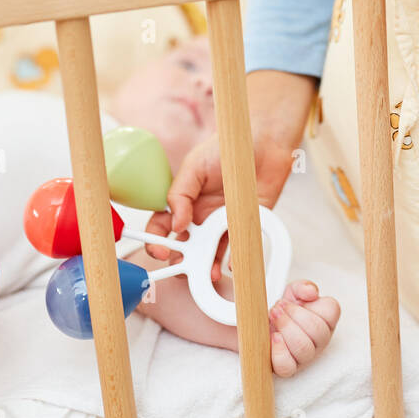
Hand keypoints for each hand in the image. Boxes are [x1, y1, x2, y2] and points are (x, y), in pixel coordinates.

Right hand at [144, 125, 296, 282]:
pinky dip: (232, 260)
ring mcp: (220, 222)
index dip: (156, 241)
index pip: (162, 226)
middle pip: (184, 246)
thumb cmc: (225, 149)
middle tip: (181, 269)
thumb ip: (180, 193)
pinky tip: (229, 266)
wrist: (262, 142)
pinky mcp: (243, 225)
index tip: (159, 250)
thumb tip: (175, 224)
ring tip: (206, 275)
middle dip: (179, 261)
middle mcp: (200, 215)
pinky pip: (235, 247)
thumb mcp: (194, 167)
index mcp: (183, 201)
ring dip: (205, 267)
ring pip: (208, 252)